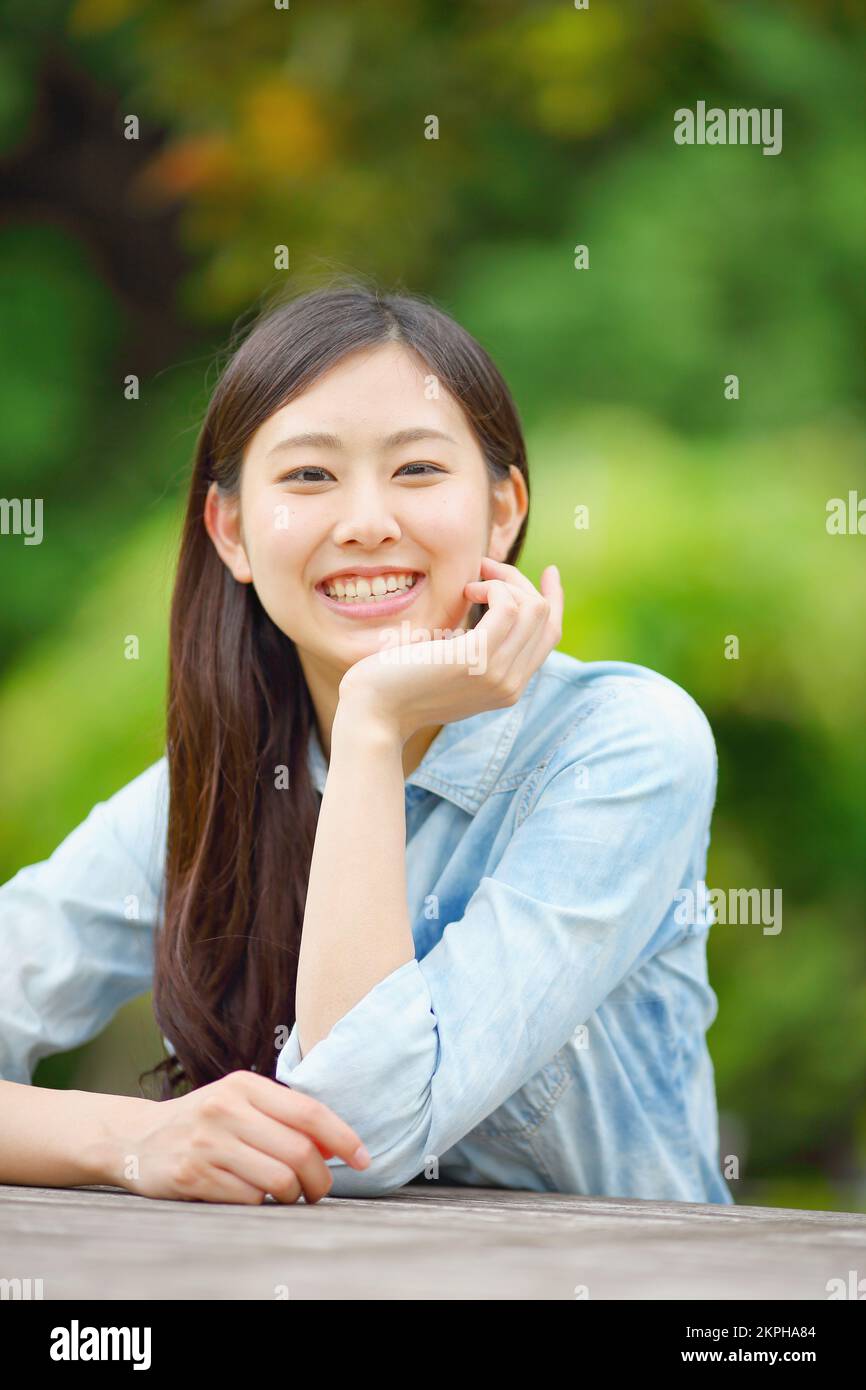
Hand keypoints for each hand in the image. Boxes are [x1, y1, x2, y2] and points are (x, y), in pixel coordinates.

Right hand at [112, 1070, 369, 1204]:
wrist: (136, 1138)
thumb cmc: (204, 1121)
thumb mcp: (240, 1103)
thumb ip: (284, 1117)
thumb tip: (338, 1145)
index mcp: (244, 1085)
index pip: (308, 1111)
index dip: (343, 1138)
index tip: (363, 1160)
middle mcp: (225, 1109)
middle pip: (299, 1152)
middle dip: (320, 1179)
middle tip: (319, 1189)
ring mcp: (206, 1143)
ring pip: (278, 1180)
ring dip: (293, 1196)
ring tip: (288, 1195)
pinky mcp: (191, 1176)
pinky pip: (249, 1199)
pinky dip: (260, 1204)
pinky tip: (251, 1195)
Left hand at [337, 557, 563, 743]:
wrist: (373, 713)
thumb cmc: (398, 684)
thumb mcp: (448, 668)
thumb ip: (476, 651)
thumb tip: (490, 610)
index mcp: (508, 687)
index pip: (549, 636)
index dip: (554, 599)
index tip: (549, 571)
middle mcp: (511, 685)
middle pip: (544, 617)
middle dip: (519, 581)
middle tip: (484, 567)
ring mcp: (498, 675)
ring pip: (532, 609)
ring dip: (503, 581)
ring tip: (470, 582)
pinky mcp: (477, 660)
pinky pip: (507, 608)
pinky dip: (492, 587)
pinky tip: (466, 590)